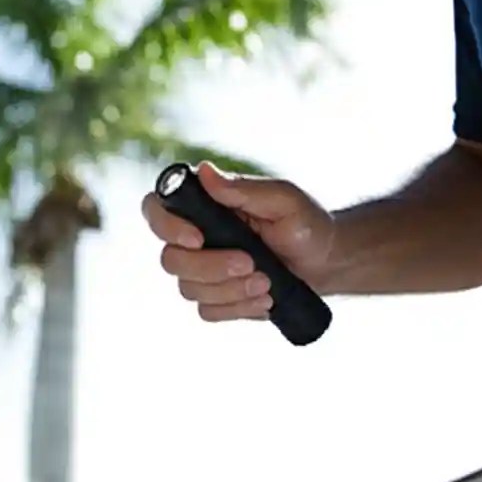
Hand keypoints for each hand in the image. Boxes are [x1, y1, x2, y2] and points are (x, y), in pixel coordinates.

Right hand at [141, 162, 335, 321]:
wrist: (326, 262)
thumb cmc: (305, 223)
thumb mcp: (282, 200)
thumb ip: (243, 189)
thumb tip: (205, 171)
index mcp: (204, 205)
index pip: (156, 208)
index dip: (166, 226)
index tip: (198, 239)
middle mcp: (194, 237)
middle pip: (170, 259)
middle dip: (210, 267)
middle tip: (251, 263)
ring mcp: (201, 270)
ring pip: (188, 288)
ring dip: (230, 289)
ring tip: (267, 281)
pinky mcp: (215, 296)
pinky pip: (207, 310)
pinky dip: (237, 308)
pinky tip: (263, 299)